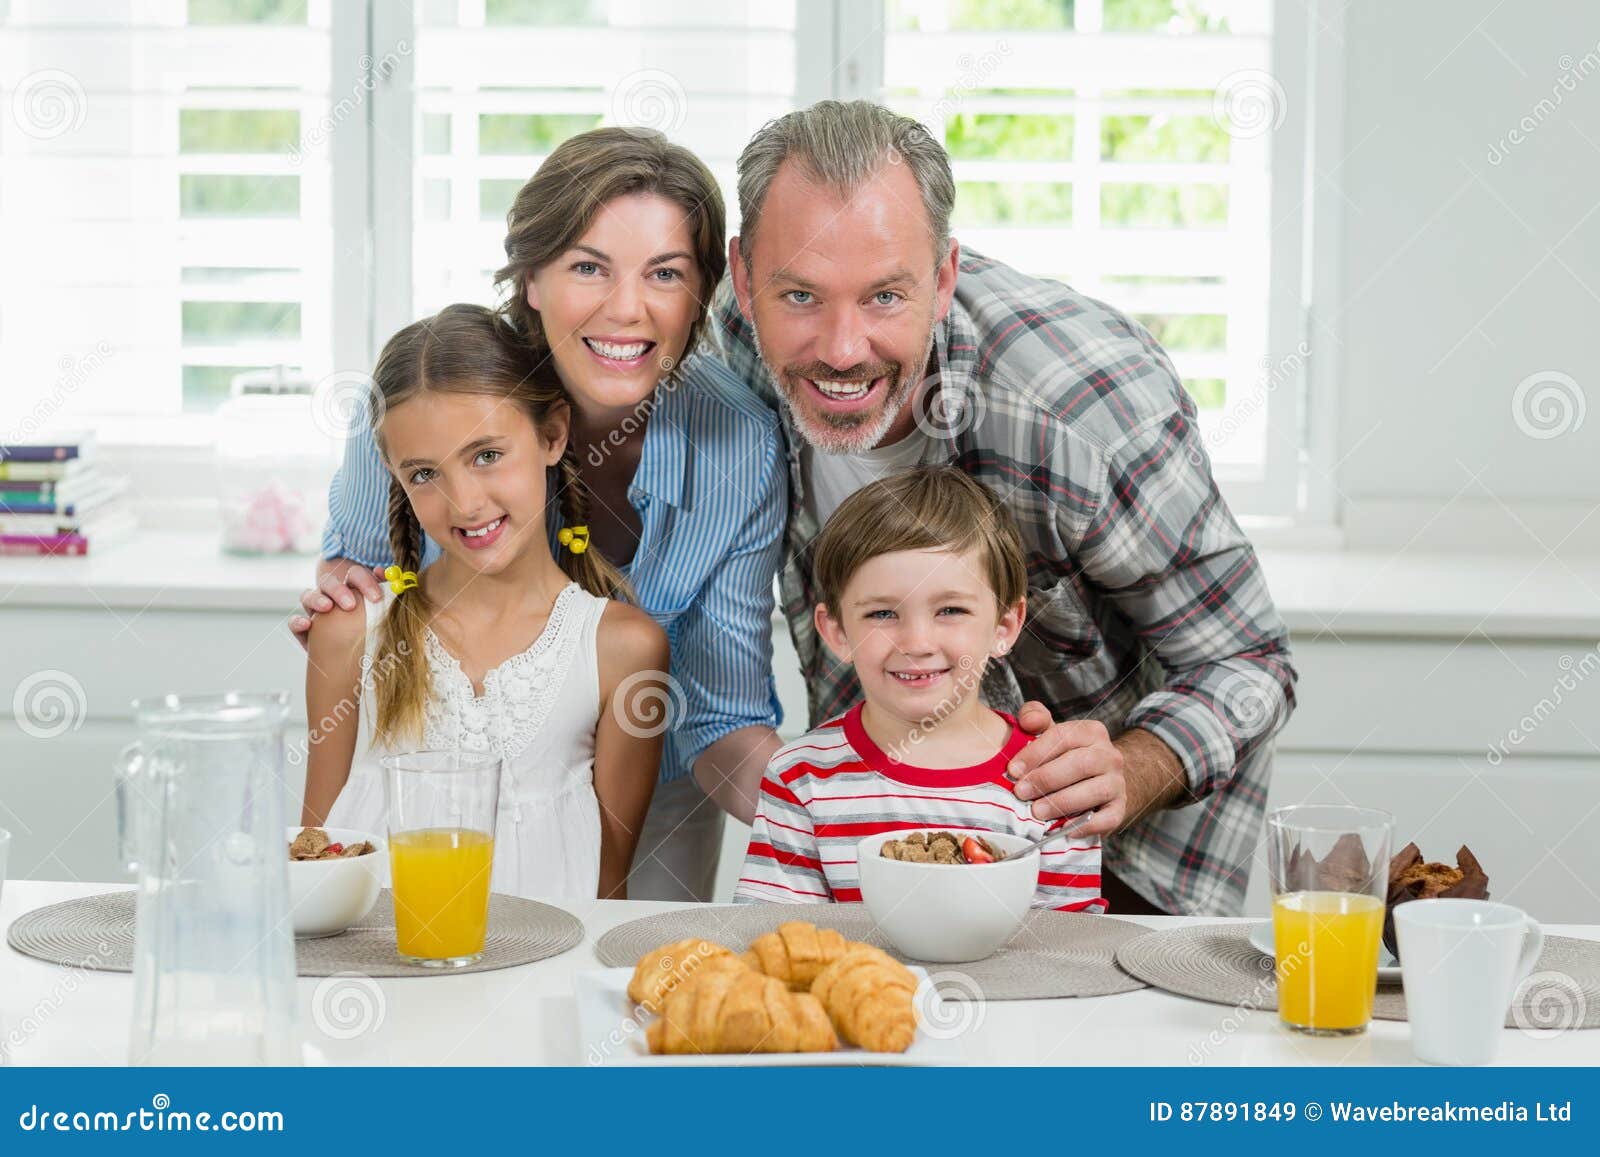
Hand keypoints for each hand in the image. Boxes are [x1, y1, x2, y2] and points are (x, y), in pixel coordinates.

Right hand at [288, 559, 386, 651]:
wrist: (354, 659)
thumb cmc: (369, 630)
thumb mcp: (378, 614)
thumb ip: (383, 594)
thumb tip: (386, 574)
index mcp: (350, 587)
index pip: (354, 575)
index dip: (365, 582)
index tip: (377, 598)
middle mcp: (329, 595)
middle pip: (329, 582)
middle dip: (339, 590)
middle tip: (351, 605)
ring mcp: (313, 610)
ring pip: (307, 596)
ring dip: (317, 599)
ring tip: (327, 608)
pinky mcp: (303, 630)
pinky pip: (294, 622)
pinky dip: (298, 622)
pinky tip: (307, 625)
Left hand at [1006, 701, 1127, 836]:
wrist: (1099, 780)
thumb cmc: (1065, 756)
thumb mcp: (1050, 732)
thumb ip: (1035, 718)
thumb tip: (1028, 721)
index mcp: (1091, 732)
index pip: (1063, 737)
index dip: (1036, 753)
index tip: (1013, 770)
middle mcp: (1109, 755)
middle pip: (1079, 763)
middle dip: (1046, 778)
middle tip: (1021, 792)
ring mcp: (1117, 782)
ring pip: (1094, 790)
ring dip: (1062, 802)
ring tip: (1037, 811)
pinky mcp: (1119, 808)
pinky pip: (1107, 818)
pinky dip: (1086, 825)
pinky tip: (1064, 829)